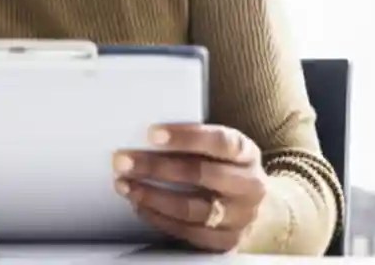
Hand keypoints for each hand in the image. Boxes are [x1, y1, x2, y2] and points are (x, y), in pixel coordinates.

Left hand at [113, 124, 267, 252]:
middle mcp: (249, 185)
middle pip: (201, 174)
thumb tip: (147, 137)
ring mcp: (240, 216)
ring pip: (192, 208)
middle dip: (157, 167)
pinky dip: (160, 218)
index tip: (152, 134)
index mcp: (246, 153)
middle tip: (124, 161)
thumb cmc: (225, 167)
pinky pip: (188, 232)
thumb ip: (193, 142)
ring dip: (152, 196)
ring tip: (126, 186)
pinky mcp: (227, 240)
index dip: (185, 137)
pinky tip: (141, 206)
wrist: (251, 204)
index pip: (218, 141)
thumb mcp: (220, 148)